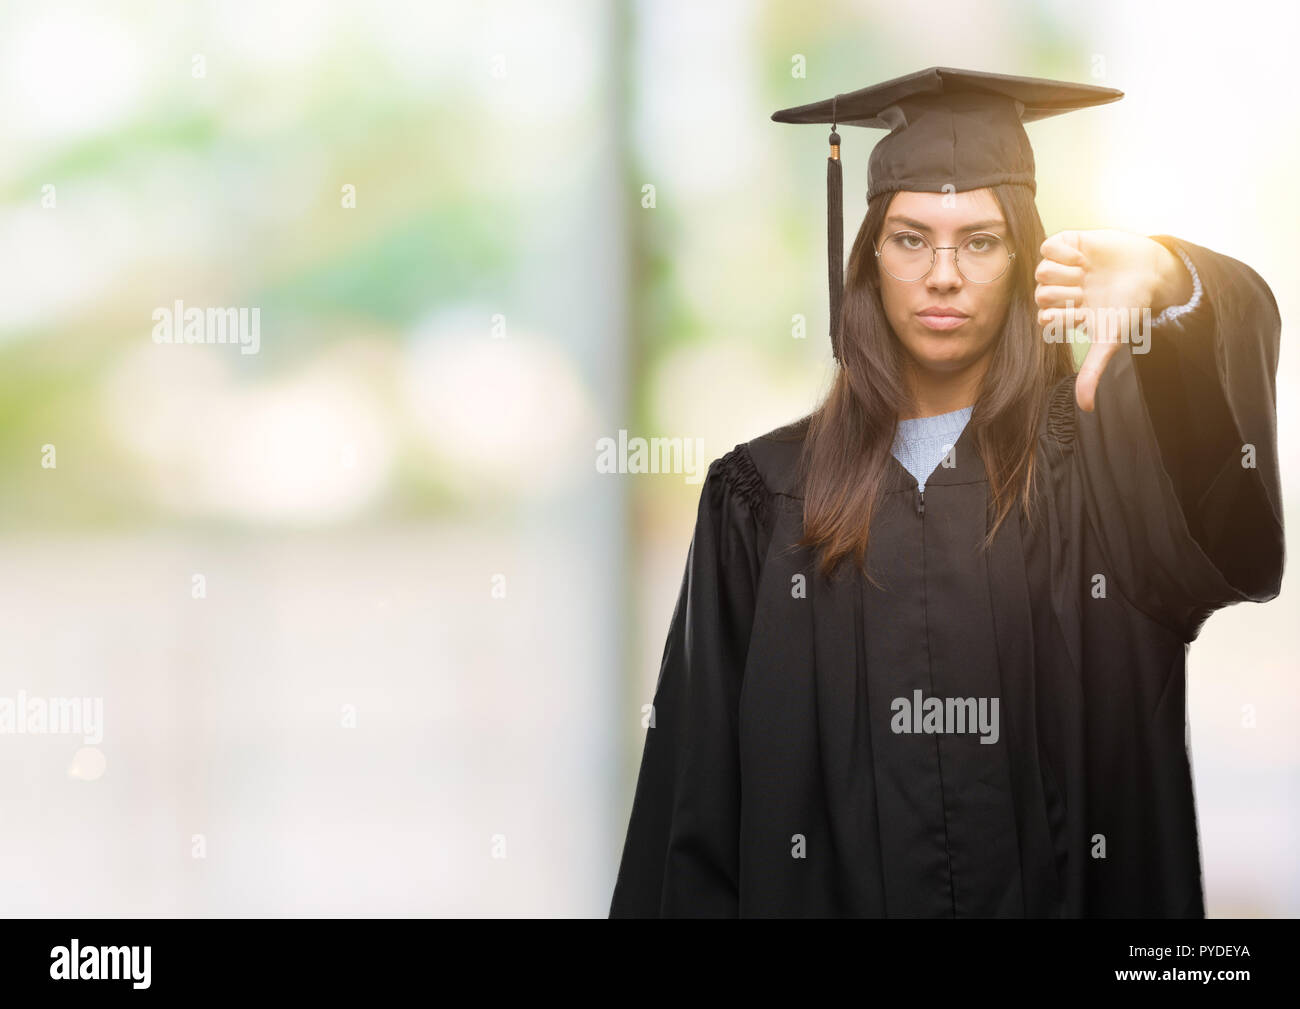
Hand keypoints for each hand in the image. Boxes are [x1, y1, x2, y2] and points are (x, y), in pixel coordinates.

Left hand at [1035, 230, 1188, 411]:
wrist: (1151, 271)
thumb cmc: (1128, 307)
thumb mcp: (1110, 341)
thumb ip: (1093, 371)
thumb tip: (1085, 408)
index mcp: (1062, 313)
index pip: (1043, 318)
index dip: (1065, 316)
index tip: (1087, 311)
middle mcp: (1058, 290)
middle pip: (1040, 295)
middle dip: (1067, 295)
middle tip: (1088, 291)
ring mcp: (1061, 267)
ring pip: (1041, 272)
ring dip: (1067, 275)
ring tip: (1088, 273)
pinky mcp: (1068, 243)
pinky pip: (1047, 246)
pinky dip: (1064, 253)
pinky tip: (1083, 258)